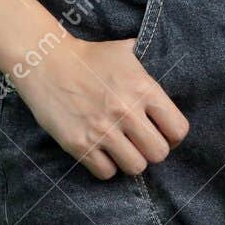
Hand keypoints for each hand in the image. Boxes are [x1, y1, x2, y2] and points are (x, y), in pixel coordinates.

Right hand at [13, 33, 189, 179]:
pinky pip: (107, 173)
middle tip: (141, 142)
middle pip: (159, 153)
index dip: (174, 135)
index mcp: (143, 88)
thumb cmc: (89, 56)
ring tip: (123, 147)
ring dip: (131, 159)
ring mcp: (102, 130)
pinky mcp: (80, 145)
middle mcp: (126, 111)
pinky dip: (107, 166)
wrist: (46, 62)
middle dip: (153, 149)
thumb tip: (166, 63)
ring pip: (136, 167)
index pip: (178, 129)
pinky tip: (102, 151)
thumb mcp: (125, 51)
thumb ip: (148, 64)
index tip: (164, 133)